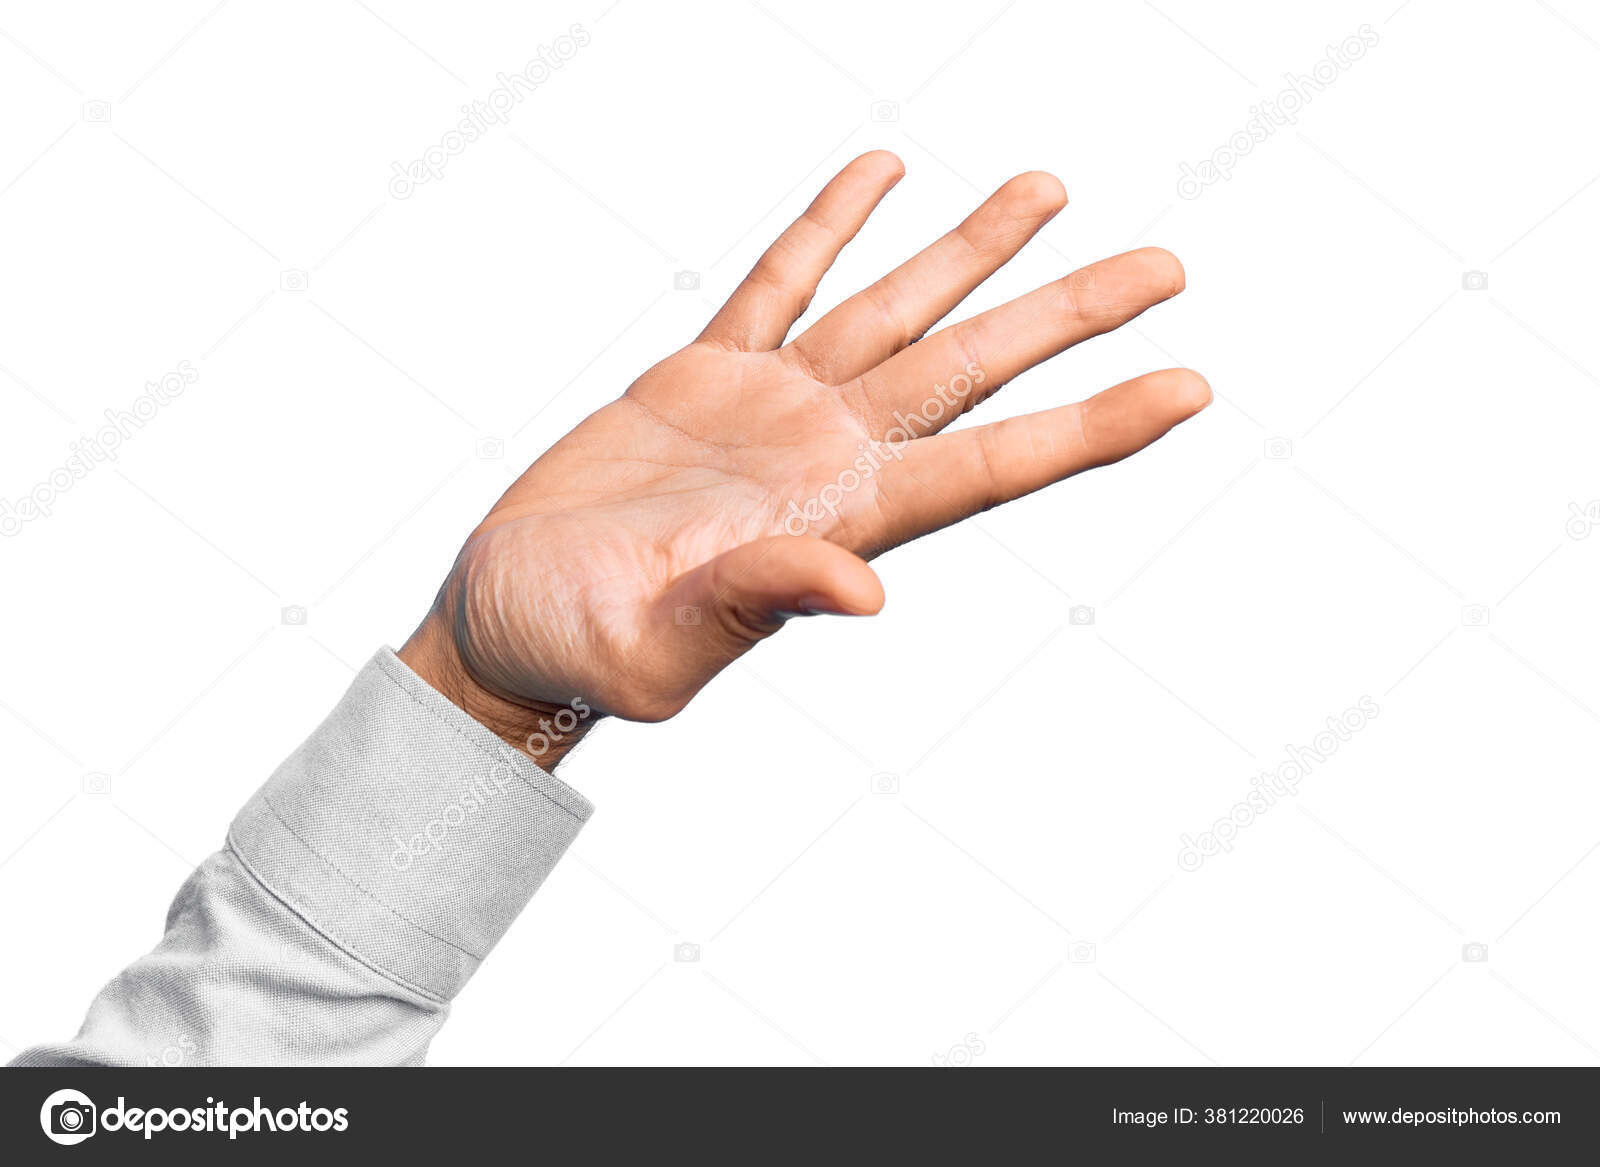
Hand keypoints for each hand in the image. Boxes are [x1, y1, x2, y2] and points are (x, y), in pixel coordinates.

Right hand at [399, 151, 1208, 765]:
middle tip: (1167, 265)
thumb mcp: (661, 647)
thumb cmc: (576, 655)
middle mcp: (824, 458)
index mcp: (832, 520)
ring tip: (1047, 189)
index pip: (992, 464)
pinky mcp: (701, 375)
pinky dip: (830, 225)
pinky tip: (881, 175)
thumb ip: (760, 606)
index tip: (1190, 385)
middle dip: (1069, 315)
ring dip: (971, 250)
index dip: (1093, 426)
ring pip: (893, 310)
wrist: (510, 621)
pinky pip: (779, 282)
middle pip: (972, 369)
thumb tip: (867, 585)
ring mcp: (768, 409)